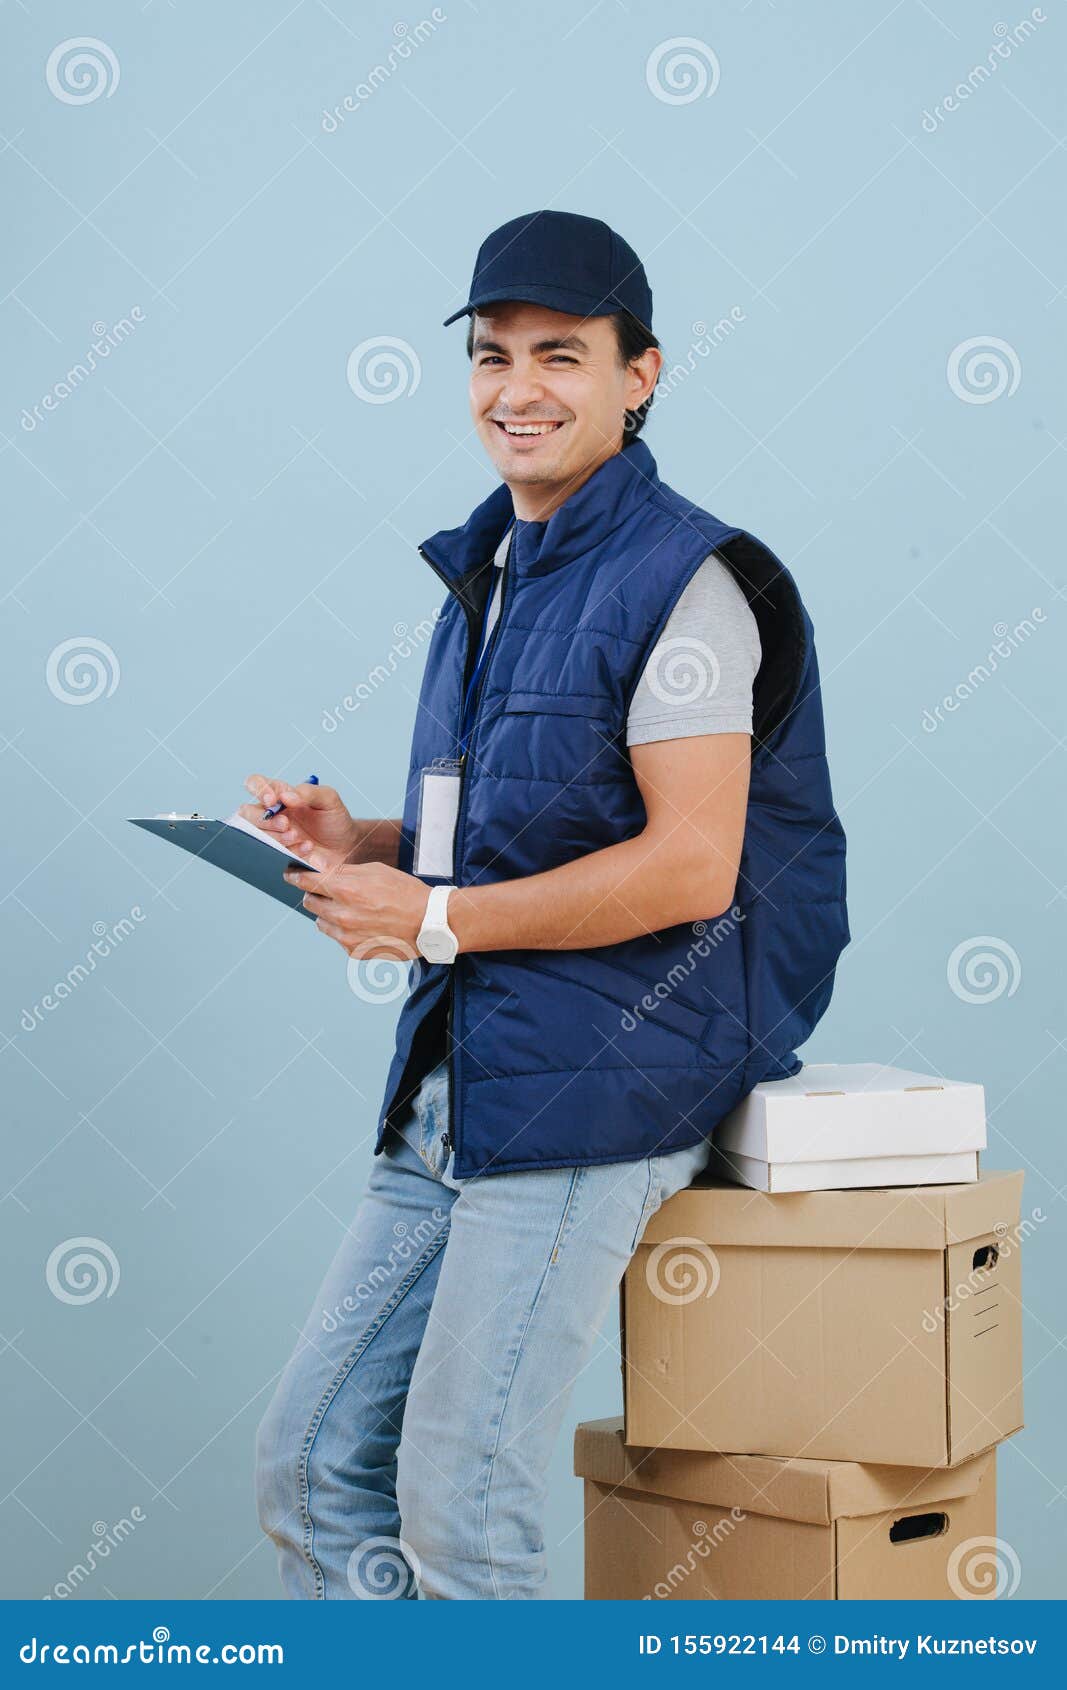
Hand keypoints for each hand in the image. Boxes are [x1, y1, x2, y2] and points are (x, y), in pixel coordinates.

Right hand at [239, 775, 358, 871]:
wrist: (347, 846)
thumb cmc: (334, 818)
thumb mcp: (328, 799)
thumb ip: (308, 792)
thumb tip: (286, 796)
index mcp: (279, 795)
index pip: (255, 783)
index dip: (258, 789)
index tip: (272, 800)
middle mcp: (271, 814)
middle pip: (246, 812)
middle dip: (264, 820)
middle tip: (286, 824)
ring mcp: (272, 835)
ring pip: (255, 836)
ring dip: (275, 837)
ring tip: (298, 837)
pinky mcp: (277, 854)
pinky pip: (271, 855)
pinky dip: (290, 851)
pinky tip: (307, 848)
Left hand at [283, 861, 430, 958]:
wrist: (429, 922)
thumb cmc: (405, 892)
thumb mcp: (375, 871)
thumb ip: (345, 872)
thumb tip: (322, 871)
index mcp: (345, 890)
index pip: (306, 882)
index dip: (295, 876)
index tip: (290, 875)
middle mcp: (341, 915)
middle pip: (309, 902)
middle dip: (316, 895)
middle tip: (331, 892)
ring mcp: (346, 936)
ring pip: (321, 922)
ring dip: (329, 915)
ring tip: (353, 910)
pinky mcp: (354, 951)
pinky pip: (337, 938)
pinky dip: (344, 931)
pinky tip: (364, 925)